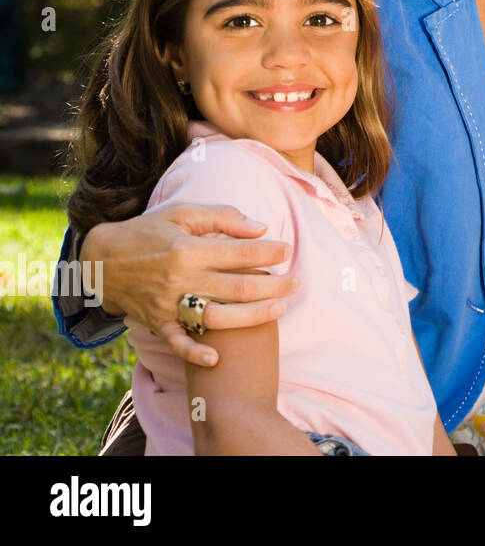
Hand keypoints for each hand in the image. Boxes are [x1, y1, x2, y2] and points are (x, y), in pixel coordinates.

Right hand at [80, 204, 297, 366]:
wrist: (99, 260)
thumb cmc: (148, 231)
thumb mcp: (182, 213)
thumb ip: (223, 217)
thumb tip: (261, 228)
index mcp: (188, 249)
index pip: (240, 254)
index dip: (269, 253)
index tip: (288, 250)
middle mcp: (180, 279)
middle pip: (238, 288)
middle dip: (274, 286)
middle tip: (297, 282)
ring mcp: (167, 304)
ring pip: (217, 317)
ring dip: (252, 317)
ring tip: (279, 309)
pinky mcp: (156, 323)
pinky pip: (177, 343)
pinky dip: (195, 353)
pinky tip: (217, 358)